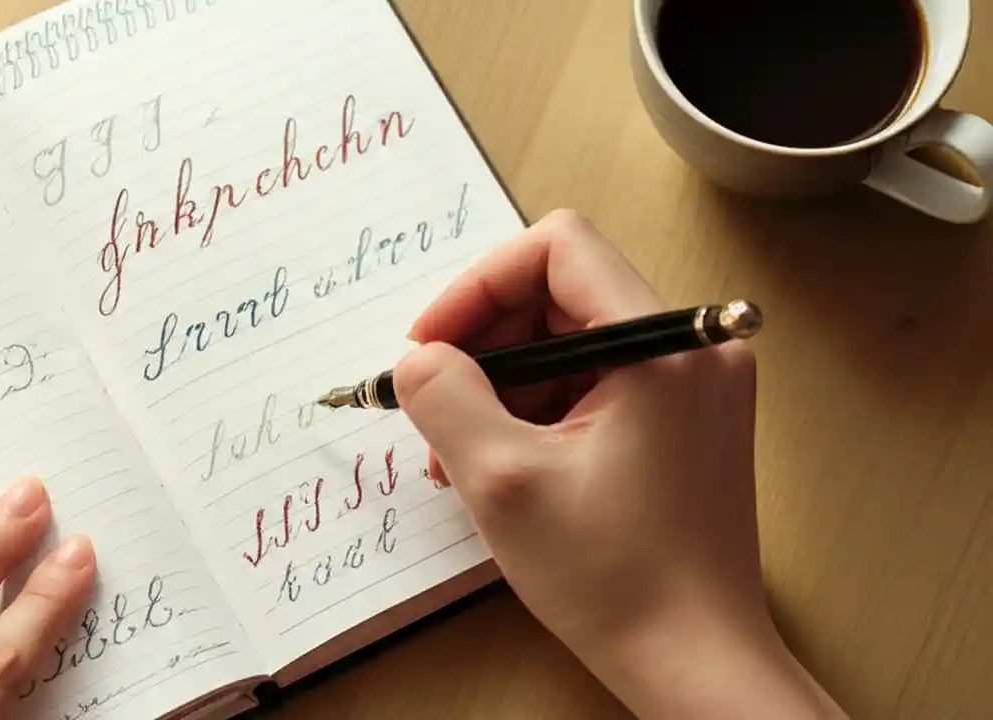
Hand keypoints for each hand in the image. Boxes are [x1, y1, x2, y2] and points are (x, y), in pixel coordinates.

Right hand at [394, 211, 845, 718]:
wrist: (694, 662)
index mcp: (663, 346)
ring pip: (571, 340)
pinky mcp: (682, 420)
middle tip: (434, 405)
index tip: (431, 346)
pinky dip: (537, 409)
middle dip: (484, 342)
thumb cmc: (615, 580)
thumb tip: (420, 357)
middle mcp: (691, 347)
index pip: (559, 248)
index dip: (479, 285)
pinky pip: (592, 381)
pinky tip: (502, 463)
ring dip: (503, 383)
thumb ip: (446, 399)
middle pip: (560, 292)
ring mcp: (692, 385)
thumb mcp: (503, 482)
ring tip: (459, 453)